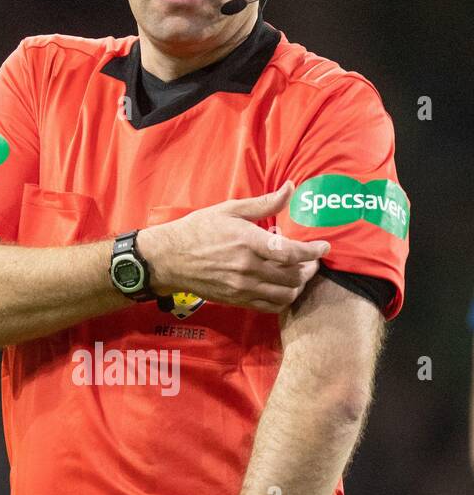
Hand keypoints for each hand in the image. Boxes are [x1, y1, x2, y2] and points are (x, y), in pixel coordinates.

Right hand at [138, 181, 329, 312]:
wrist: (169, 258)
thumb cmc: (198, 229)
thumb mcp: (230, 209)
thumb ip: (265, 203)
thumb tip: (291, 188)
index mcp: (248, 242)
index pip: (291, 253)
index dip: (313, 251)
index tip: (324, 247)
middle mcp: (247, 268)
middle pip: (293, 276)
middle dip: (309, 268)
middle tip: (312, 259)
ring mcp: (242, 288)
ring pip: (285, 294)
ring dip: (299, 285)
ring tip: (300, 274)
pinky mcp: (237, 300)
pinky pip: (270, 307)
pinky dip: (283, 299)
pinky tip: (284, 287)